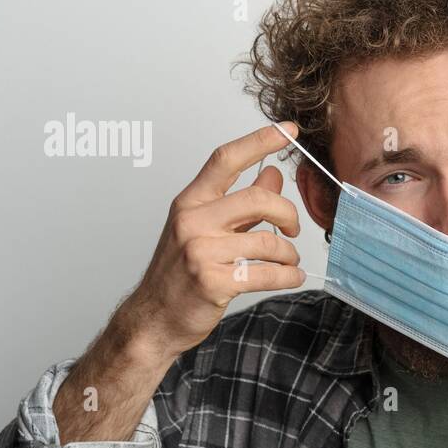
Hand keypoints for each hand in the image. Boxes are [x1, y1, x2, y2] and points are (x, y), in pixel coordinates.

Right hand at [122, 123, 304, 359]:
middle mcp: (192, 220)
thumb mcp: (206, 228)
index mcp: (191, 202)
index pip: (226, 159)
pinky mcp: (213, 281)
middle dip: (287, 214)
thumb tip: (273, 174)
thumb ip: (240, 202)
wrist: (154, 318)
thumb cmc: (180, 272)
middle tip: (293, 230)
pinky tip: (291, 277)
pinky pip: (266, 273)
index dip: (260, 141)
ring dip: (288, 254)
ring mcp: (200, 251)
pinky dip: (287, 276)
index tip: (289, 130)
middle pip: (258, 198)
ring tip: (288, 262)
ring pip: (267, 241)